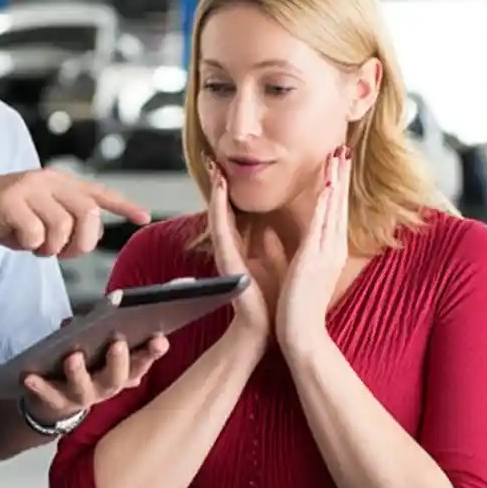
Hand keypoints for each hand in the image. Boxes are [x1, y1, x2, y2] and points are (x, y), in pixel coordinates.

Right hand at [0, 168, 150, 258]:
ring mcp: (28, 188)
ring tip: (35, 246)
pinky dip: (30, 246)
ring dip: (52, 248)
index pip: (98, 192)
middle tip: (64, 253)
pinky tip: (17, 240)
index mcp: (57, 182)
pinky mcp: (10, 201)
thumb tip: (87, 236)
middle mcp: (46, 180)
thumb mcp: (36, 215)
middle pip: (88, 213)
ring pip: (63, 226)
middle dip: (82, 242)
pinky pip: (36, 233)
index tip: (142, 217)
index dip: (123, 205)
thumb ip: (63, 220)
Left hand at [20, 331, 169, 422]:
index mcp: (122, 370)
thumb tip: (114, 302)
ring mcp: (83, 397)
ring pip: (84, 388)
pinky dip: (39, 386)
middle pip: (117, 377)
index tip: (160, 338)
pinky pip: (48, 396)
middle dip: (119, 361)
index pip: (142, 361)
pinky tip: (29, 375)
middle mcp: (107, 386)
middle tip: (118, 343)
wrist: (59, 398)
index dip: (153, 351)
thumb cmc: (88, 362)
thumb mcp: (98, 341)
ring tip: (73, 356)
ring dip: (79, 373)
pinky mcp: (57, 403)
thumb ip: (106, 323)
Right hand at [205, 158, 270, 338]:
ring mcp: (226, 254)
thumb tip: (269, 227)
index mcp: (242, 247)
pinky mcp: (228, 261)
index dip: (230, 190)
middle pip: (222, 209)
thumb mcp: (273, 263)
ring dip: (215, 191)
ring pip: (218, 215)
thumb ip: (268, 244)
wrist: (262, 329)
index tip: (228, 167)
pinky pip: (221, 230)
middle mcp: (230, 248)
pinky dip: (219, 208)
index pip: (234, 212)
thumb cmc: (269, 299)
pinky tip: (219, 191)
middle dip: (217, 184)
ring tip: (214, 167)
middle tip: (213, 158)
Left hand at [276, 146, 350, 356]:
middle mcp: (332, 247)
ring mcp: (326, 251)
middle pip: (339, 203)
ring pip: (333, 207)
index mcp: (327, 249)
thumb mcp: (291, 270)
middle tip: (344, 147)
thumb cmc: (295, 306)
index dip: (335, 185)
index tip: (336, 162)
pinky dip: (325, 203)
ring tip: (339, 154)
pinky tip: (328, 184)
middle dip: (341, 174)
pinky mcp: (315, 258)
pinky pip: (322, 224)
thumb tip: (271, 231)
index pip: (332, 210)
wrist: (302, 334)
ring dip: (336, 180)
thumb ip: (284, 249)